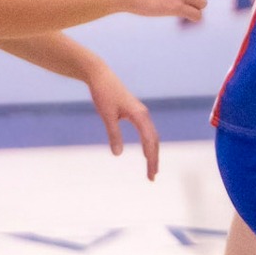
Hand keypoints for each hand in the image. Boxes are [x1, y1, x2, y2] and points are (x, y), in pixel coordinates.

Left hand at [86, 64, 160, 180]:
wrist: (101, 76)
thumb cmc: (104, 94)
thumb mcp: (107, 116)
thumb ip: (114, 134)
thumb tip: (118, 154)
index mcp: (140, 115)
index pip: (150, 141)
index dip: (151, 159)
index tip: (151, 174)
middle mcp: (144, 115)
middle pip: (154, 141)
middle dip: (154, 160)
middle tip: (152, 177)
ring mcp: (142, 114)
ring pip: (152, 137)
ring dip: (153, 153)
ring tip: (151, 168)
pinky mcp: (136, 114)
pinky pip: (147, 132)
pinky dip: (149, 144)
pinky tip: (147, 152)